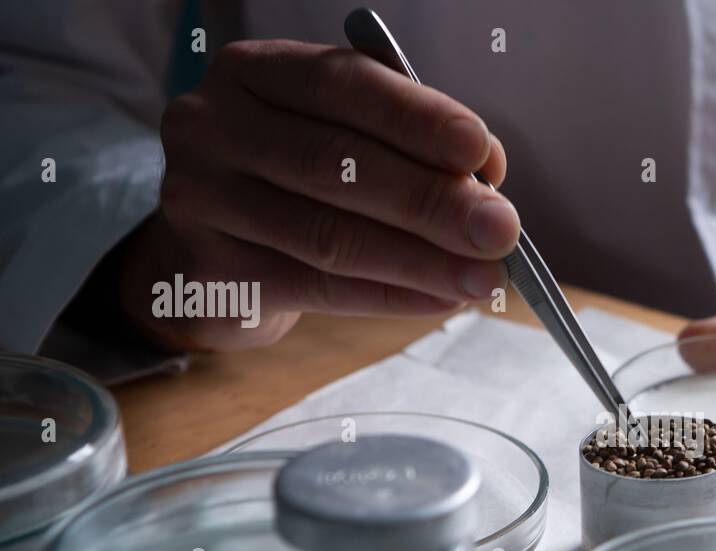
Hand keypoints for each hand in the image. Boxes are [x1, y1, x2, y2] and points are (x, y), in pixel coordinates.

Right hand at [116, 40, 519, 350]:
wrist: (209, 257)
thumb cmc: (293, 185)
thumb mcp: (343, 142)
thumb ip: (407, 147)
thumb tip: (487, 174)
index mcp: (255, 73)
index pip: (342, 85)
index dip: (416, 119)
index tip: (481, 152)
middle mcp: (214, 126)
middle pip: (337, 165)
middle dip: (432, 201)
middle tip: (500, 230)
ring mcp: (202, 199)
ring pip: (330, 235)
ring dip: (422, 260)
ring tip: (483, 277)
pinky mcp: (212, 272)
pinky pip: (318, 287)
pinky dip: (390, 295)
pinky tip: (440, 299)